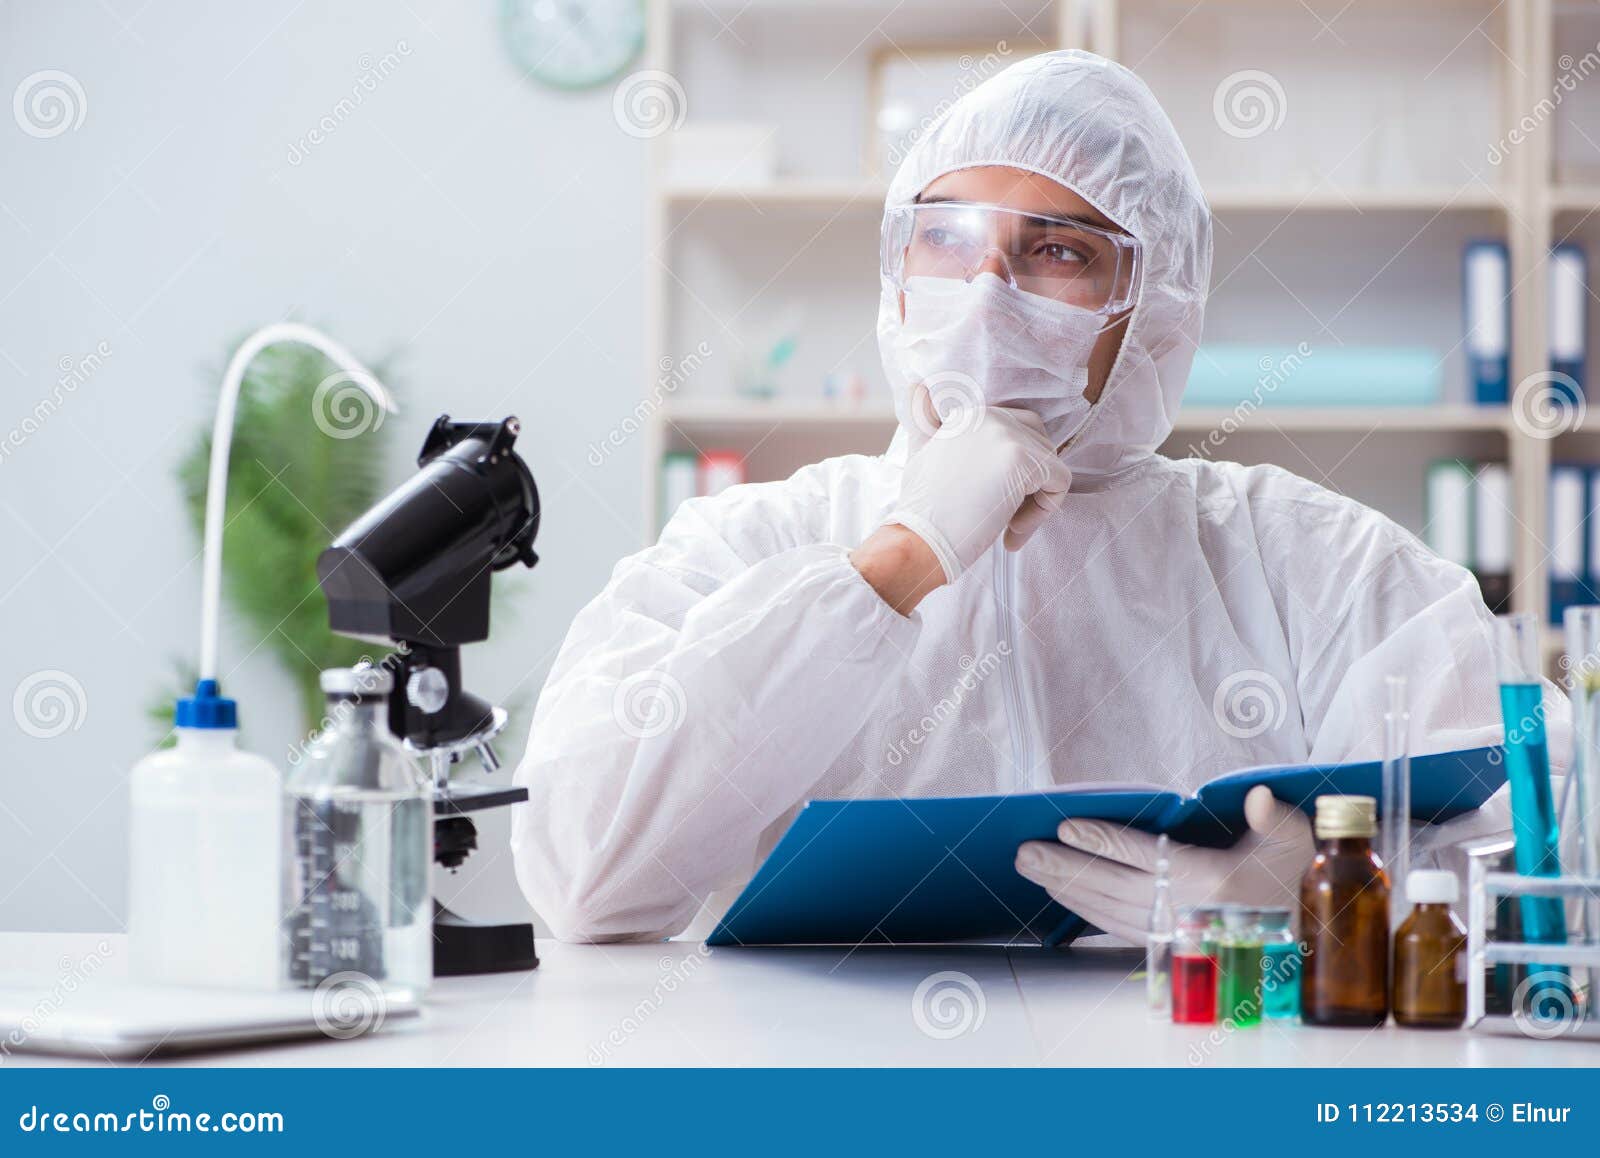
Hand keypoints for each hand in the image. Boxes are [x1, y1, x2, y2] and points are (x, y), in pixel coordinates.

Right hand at [884, 387, 1071, 583]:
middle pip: (1041, 443)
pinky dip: (1044, 512)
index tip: (993, 504)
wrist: (918, 539)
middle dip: (1033, 482)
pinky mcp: (1023, 458)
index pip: (1018, 432)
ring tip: (1007, 528)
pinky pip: (1060, 483)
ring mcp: (1007, 435)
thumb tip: (916, 387)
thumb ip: (925, 421)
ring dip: (1037, 502)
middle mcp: (989, 416)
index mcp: (969, 415)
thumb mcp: (919, 453)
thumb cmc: (922, 510)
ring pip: (1052, 465)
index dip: (1014, 473)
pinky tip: (1012, 532)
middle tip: (1008, 518)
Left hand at [1014, 785, 1313, 943]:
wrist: (1306, 928)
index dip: (1103, 840)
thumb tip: (1258, 796)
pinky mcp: (1168, 943)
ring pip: (1108, 910)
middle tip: (1023, 853)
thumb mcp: (1294, 839)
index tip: (1067, 827)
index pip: (1145, 855)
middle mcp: (1186, 909)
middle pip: (1113, 886)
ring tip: (1031, 869)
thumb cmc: (1293, 871)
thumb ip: (1273, 816)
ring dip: (1066, 890)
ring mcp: (1175, 930)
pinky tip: (1062, 895)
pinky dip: (1085, 912)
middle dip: (1065, 868)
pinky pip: (1117, 928)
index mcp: (1212, 879)